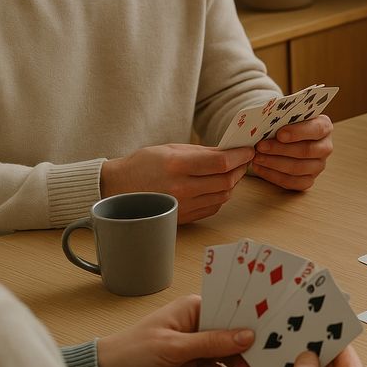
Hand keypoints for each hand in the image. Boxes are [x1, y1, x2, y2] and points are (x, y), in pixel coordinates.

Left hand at [97, 295, 254, 366]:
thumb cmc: (132, 352)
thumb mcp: (174, 347)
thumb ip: (212, 342)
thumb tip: (248, 335)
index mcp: (193, 309)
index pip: (230, 311)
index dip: (251, 322)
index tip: (271, 335)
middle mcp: (197, 326)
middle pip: (232, 337)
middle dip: (245, 355)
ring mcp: (193, 348)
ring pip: (226, 358)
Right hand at [101, 144, 252, 223]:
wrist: (118, 188)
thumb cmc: (144, 164)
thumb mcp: (172, 149)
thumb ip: (203, 151)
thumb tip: (231, 151)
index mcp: (178, 166)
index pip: (221, 163)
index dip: (240, 156)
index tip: (248, 150)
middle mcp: (182, 188)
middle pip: (226, 181)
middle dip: (240, 169)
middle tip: (243, 160)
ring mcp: (183, 206)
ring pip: (223, 196)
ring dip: (232, 183)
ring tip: (231, 172)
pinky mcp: (184, 217)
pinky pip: (214, 207)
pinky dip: (221, 195)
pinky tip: (217, 186)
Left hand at [253, 115, 332, 190]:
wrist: (286, 138)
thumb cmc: (285, 124)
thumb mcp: (286, 116)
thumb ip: (281, 117)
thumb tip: (264, 124)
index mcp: (324, 126)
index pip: (317, 129)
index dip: (298, 132)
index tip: (280, 134)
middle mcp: (325, 147)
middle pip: (306, 151)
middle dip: (280, 149)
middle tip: (260, 146)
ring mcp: (318, 166)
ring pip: (298, 168)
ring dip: (274, 163)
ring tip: (256, 157)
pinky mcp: (309, 180)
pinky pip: (292, 182)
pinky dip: (273, 176)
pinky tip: (259, 168)